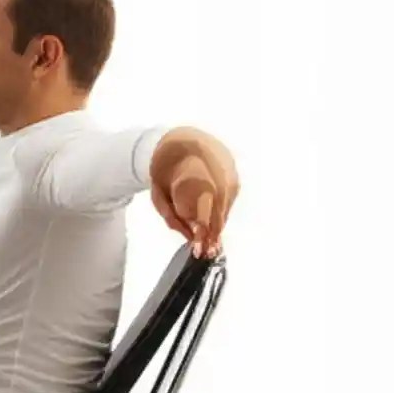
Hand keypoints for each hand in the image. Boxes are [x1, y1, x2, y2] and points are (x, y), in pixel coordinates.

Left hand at [149, 128, 238, 257]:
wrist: (181, 139)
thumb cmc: (166, 169)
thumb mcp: (159, 194)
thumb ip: (172, 217)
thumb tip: (190, 237)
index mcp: (198, 179)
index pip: (205, 213)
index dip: (203, 234)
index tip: (199, 250)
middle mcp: (219, 177)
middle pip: (219, 214)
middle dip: (214, 236)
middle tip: (208, 253)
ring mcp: (230, 176)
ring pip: (225, 209)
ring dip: (218, 225)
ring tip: (211, 242)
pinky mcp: (235, 177)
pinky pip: (228, 201)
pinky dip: (221, 211)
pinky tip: (213, 217)